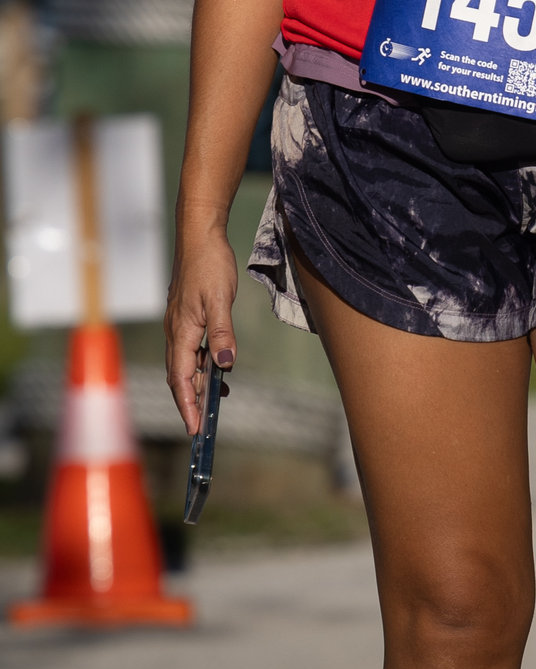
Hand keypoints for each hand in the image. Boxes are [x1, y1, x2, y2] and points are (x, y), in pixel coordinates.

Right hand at [164, 223, 238, 433]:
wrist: (200, 238)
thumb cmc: (209, 266)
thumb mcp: (219, 301)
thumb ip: (222, 334)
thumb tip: (225, 366)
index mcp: (181, 333)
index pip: (181, 379)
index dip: (187, 405)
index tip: (194, 429)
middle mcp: (176, 334)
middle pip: (181, 377)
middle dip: (190, 402)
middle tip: (203, 427)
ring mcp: (180, 326)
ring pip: (187, 364)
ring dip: (198, 384)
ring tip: (216, 403)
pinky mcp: (188, 318)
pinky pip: (193, 350)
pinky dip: (203, 364)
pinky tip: (219, 367)